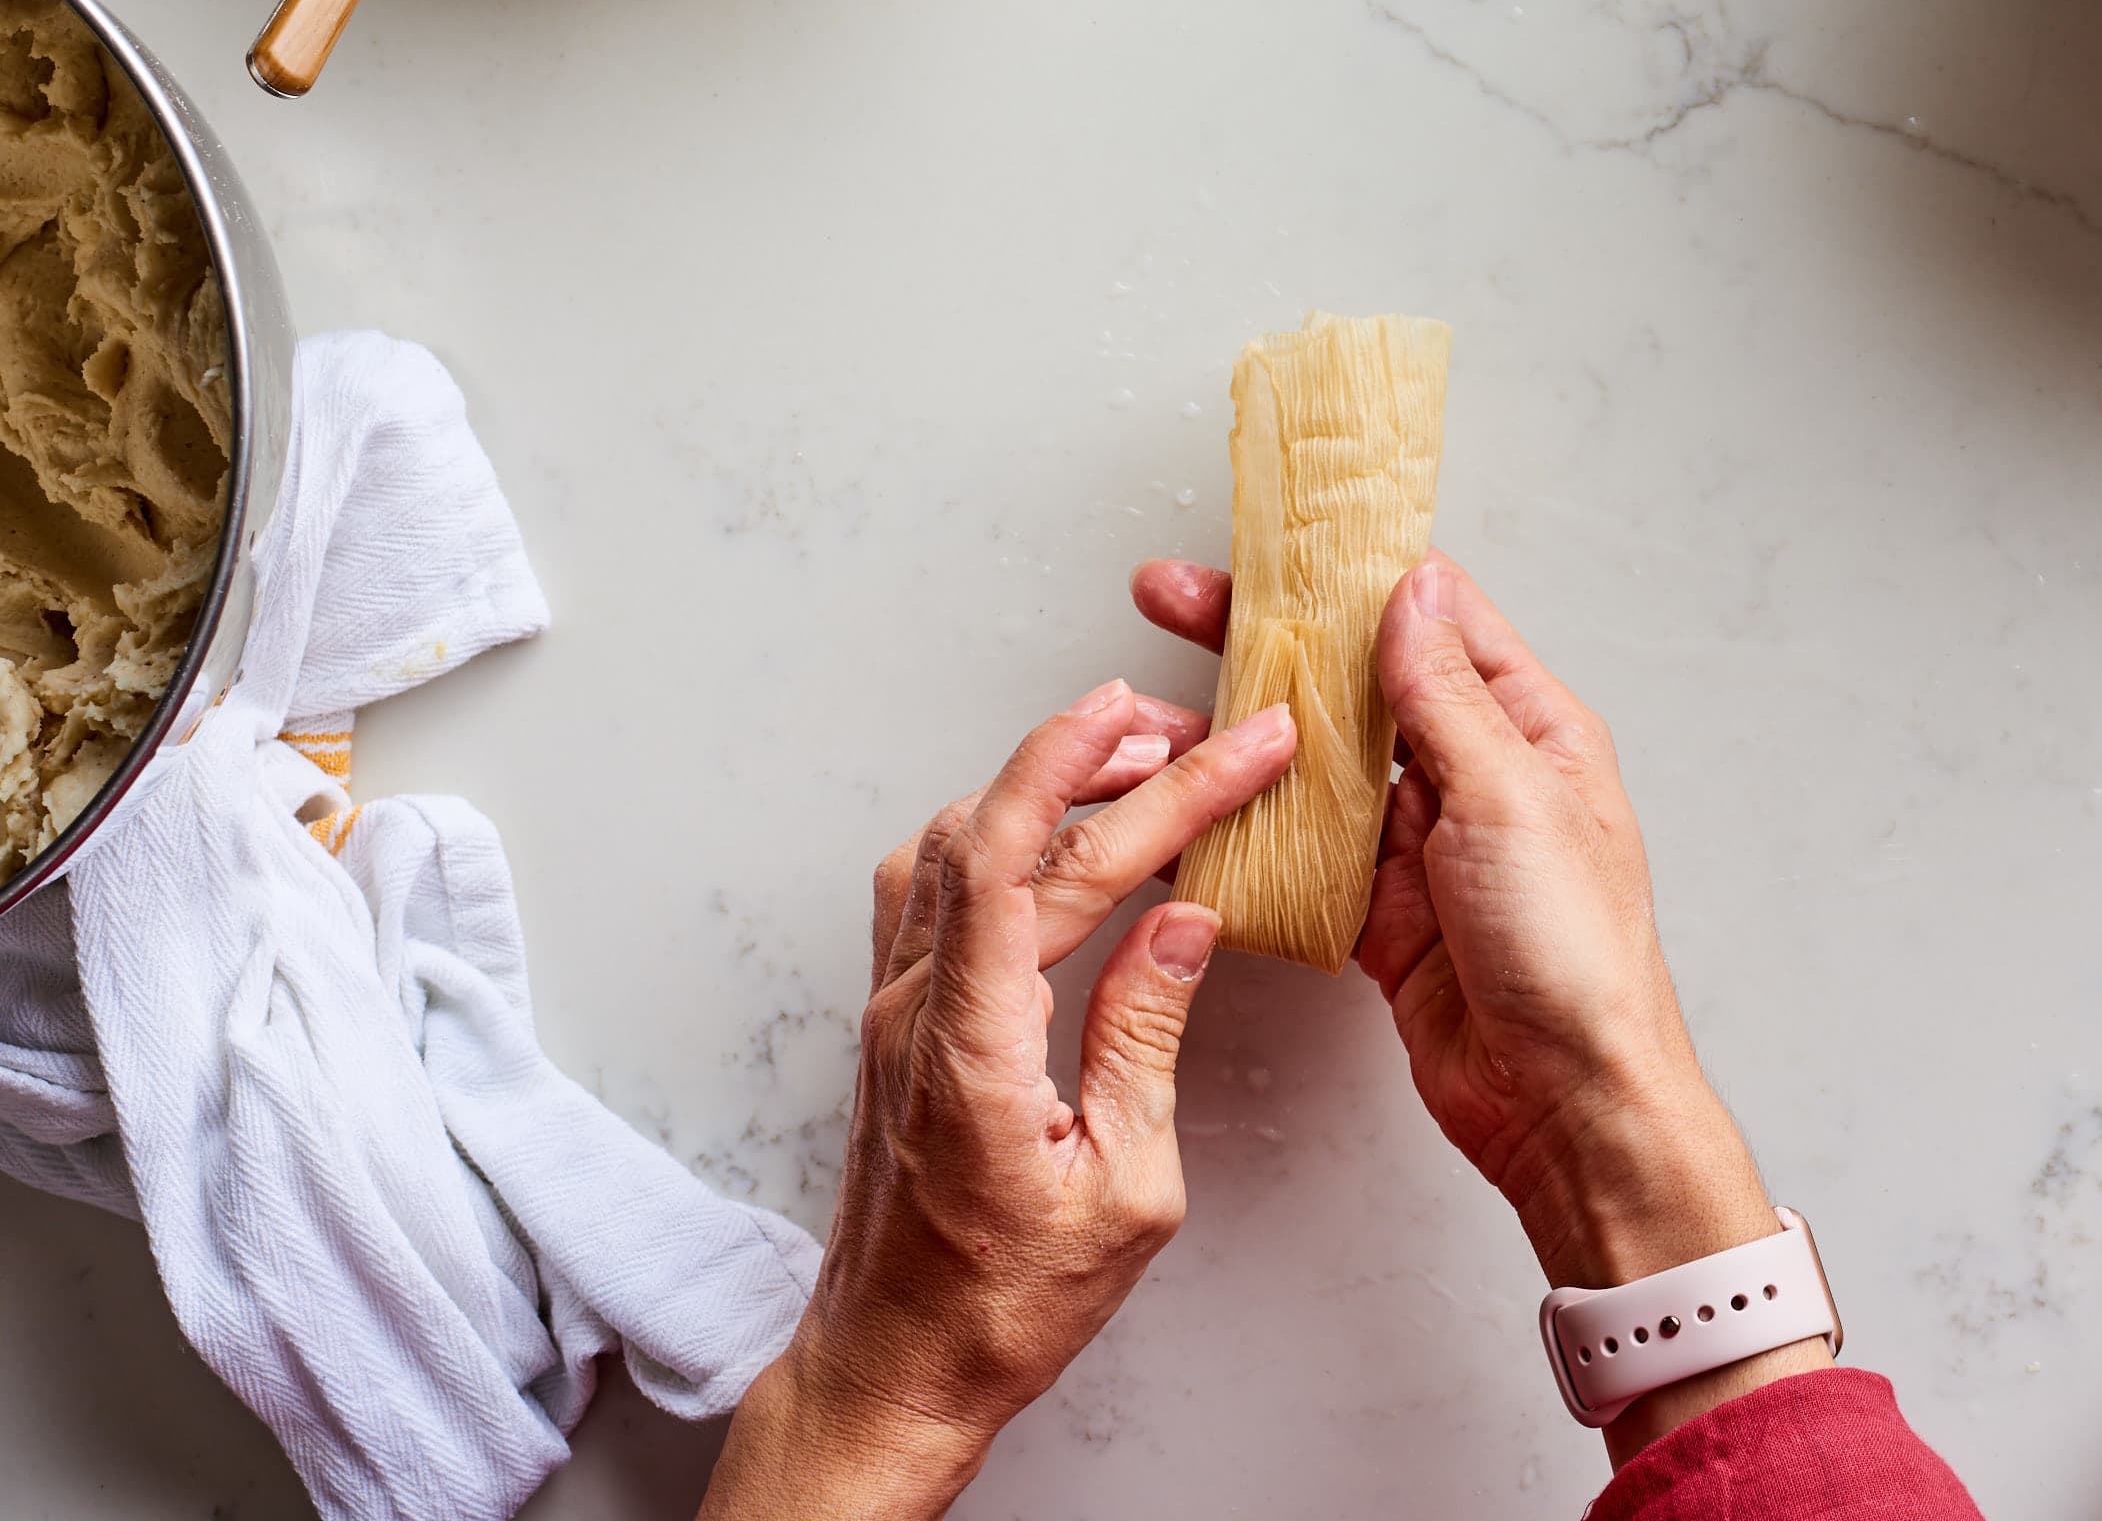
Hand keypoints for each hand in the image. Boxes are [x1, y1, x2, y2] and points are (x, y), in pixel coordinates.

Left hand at [699, 679, 1296, 1518]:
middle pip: (1001, 834)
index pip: (1022, 862)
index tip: (1201, 739)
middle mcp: (913, 1009)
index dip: (1111, 778)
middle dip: (1113, 763)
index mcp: (971, 1048)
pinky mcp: (895, 1016)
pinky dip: (1005, 829)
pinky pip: (933, 884)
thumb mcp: (1123, 1189)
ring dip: (1050, 784)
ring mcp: (891, 1007)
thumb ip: (1145, 1038)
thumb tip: (1184, 919)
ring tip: (1147, 758)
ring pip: (956, 841)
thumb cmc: (1002, 1305)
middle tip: (1211, 734)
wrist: (894, 1366)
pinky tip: (1061, 828)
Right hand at [1133, 553, 1826, 1460]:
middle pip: (1355, 685)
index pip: (1430, 619)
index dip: (1345, 575)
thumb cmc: (1576, 956)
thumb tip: (1414, 591)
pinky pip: (1302, 855)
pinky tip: (1188, 811)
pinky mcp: (1382, 913)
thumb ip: (1449, 696)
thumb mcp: (1511, 797)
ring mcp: (1423, 845)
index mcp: (1528, 729)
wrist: (1567, 1103)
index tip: (1269, 546)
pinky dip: (1246, 832)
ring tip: (1155, 713)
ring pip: (1316, 768)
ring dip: (1239, 738)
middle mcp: (1475, 776)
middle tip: (1174, 601)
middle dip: (1263, 643)